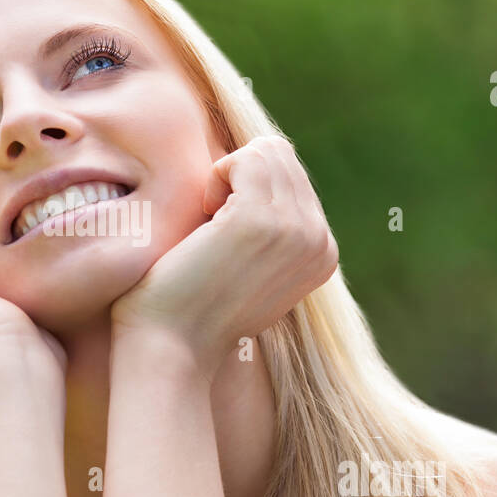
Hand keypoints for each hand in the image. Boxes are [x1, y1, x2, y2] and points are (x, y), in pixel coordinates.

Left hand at [109, 135, 337, 375]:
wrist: (174, 344)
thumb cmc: (195, 302)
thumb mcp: (252, 263)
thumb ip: (273, 225)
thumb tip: (266, 158)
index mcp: (323, 252)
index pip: (294, 176)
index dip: (248, 189)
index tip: (227, 236)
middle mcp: (320, 240)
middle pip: (282, 157)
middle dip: (239, 178)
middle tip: (214, 226)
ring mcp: (297, 230)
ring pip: (267, 152)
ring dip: (227, 177)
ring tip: (210, 222)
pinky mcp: (264, 221)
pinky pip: (245, 158)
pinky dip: (216, 178)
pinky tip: (205, 218)